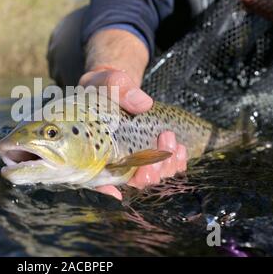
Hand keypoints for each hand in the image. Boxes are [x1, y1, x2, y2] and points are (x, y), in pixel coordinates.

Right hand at [79, 68, 187, 200]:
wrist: (114, 88)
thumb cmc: (102, 88)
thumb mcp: (105, 82)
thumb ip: (117, 87)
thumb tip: (143, 103)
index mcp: (93, 150)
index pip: (94, 178)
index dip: (104, 189)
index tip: (117, 191)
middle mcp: (111, 162)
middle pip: (130, 184)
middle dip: (151, 171)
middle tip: (163, 140)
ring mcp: (131, 162)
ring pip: (150, 180)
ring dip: (166, 166)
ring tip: (171, 139)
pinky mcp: (149, 157)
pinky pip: (164, 171)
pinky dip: (174, 164)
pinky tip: (179, 149)